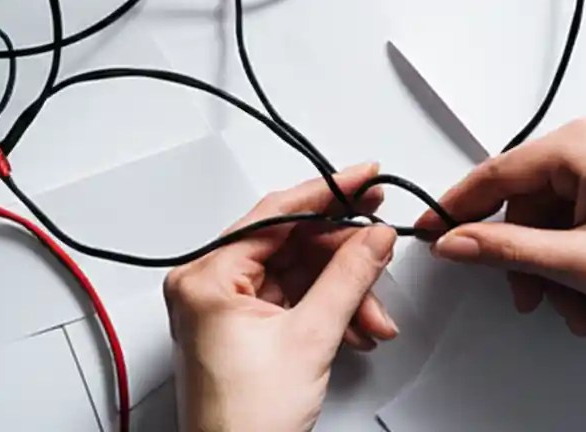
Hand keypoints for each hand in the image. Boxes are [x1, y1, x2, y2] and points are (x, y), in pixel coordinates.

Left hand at [164, 163, 398, 431]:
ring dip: (341, 291)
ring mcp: (222, 308)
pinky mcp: (239, 329)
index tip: (363, 177)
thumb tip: (372, 235)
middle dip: (342, 257)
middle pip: (289, 244)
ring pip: (296, 275)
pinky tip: (355, 325)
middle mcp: (206, 286)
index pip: (275, 214)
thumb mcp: (310, 338)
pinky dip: (326, 310)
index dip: (327, 192)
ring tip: (373, 310)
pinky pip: (290, 300)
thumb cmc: (243, 424)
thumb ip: (348, 277)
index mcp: (205, 277)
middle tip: (380, 243)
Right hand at [416, 110, 585, 335]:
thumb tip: (456, 242)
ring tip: (569, 303)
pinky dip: (569, 249)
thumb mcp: (578, 262)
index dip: (458, 208)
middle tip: (526, 295)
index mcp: (583, 142)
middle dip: (522, 254)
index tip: (430, 230)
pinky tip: (582, 288)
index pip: (497, 173)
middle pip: (524, 198)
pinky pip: (572, 209)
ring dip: (548, 261)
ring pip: (547, 210)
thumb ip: (506, 250)